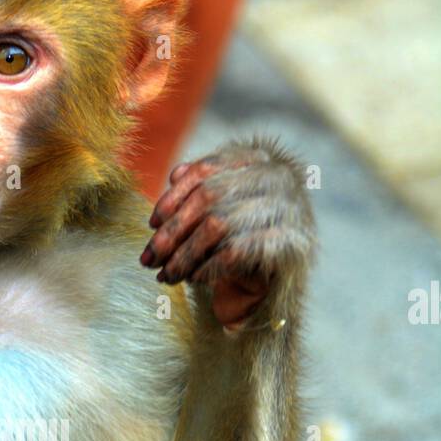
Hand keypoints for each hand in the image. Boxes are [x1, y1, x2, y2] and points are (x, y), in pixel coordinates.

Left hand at [141, 140, 315, 327]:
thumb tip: (174, 175)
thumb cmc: (244, 238)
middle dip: (172, 232)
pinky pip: (236, 251)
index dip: (174, 196)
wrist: (284, 280)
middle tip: (148, 259)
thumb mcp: (221, 209)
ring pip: (218, 225)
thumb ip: (200, 188)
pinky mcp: (292, 243)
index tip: (151, 224)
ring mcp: (289, 208)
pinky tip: (194, 279)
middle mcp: (278, 177)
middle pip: (209, 197)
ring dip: (184, 255)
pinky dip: (208, 267)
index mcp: (258, 159)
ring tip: (166, 275)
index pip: (206, 170)